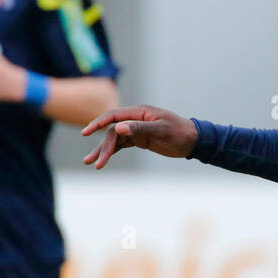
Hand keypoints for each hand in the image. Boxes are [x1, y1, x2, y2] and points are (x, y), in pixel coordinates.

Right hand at [81, 105, 197, 168]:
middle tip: (93, 162)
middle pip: (112, 132)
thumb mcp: (161, 131)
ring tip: (93, 164)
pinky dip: (112, 152)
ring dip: (104, 151)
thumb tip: (118, 128)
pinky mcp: (139, 139)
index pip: (113, 116)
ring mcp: (136, 129)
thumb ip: (139, 128)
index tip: (86, 133)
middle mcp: (135, 119)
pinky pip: (121, 145)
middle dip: (102, 147)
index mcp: (139, 112)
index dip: (98, 123)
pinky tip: (103, 160)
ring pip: (115, 140)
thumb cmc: (179, 132)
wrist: (192, 140)